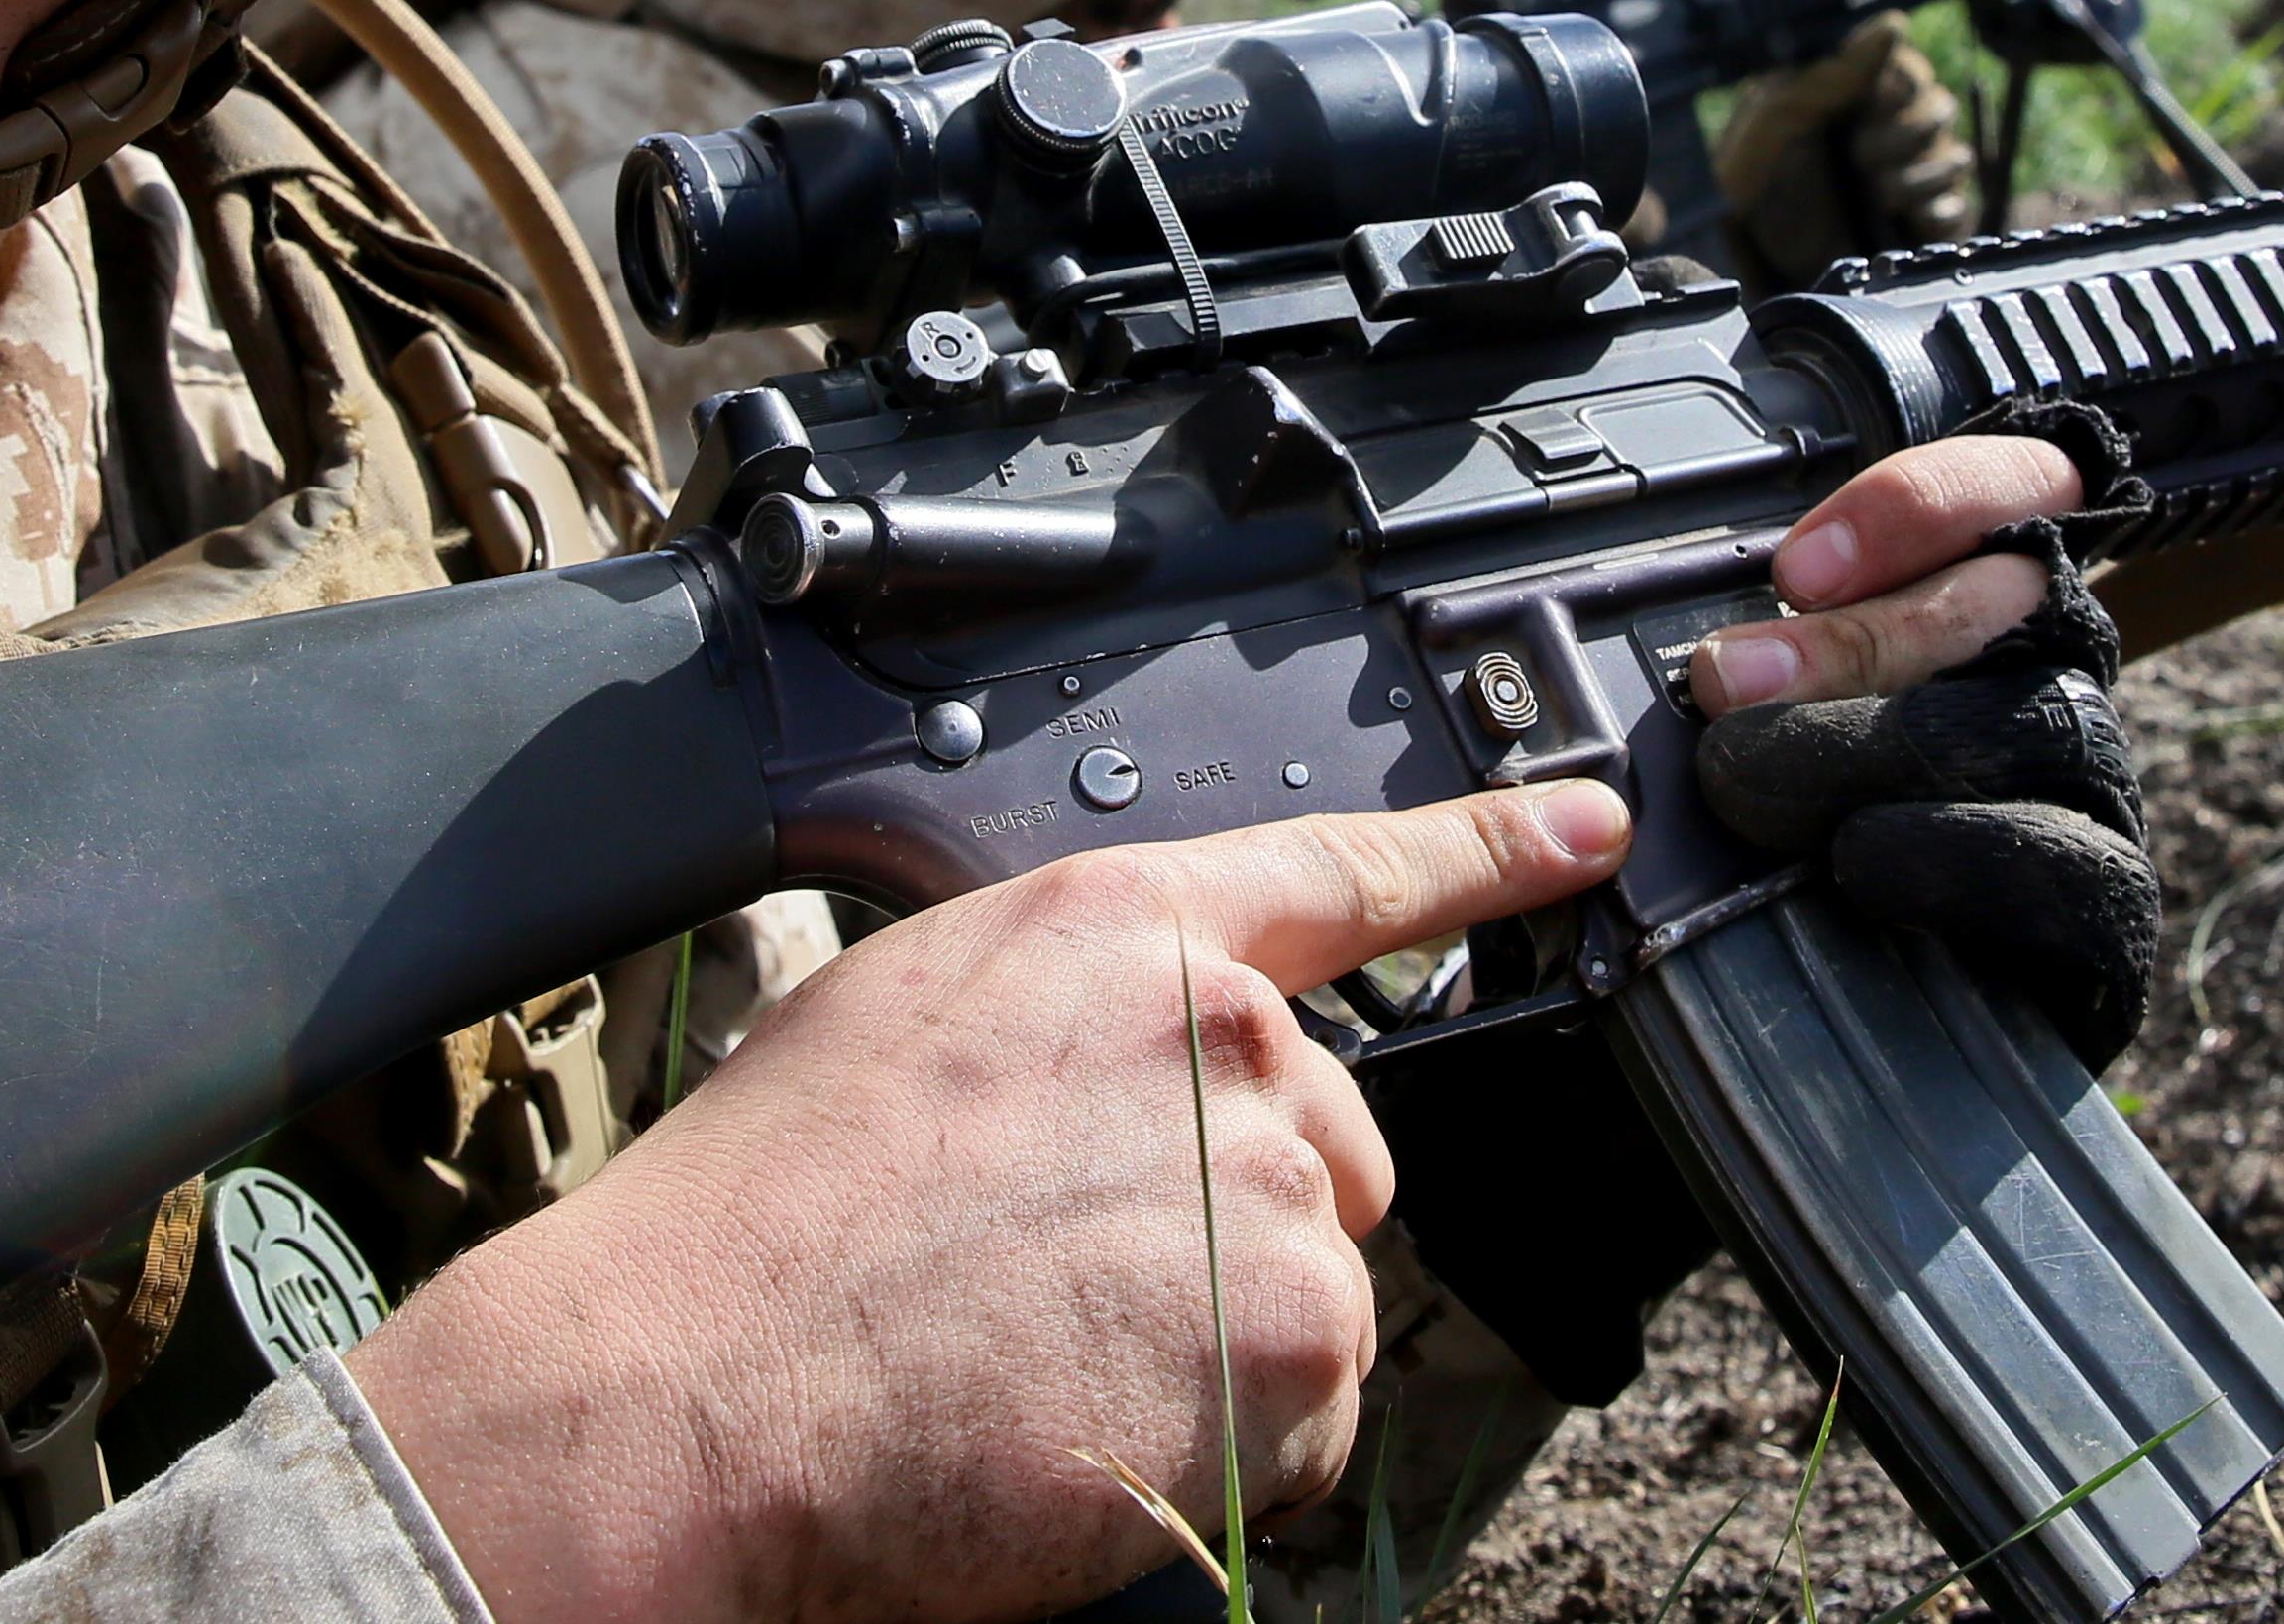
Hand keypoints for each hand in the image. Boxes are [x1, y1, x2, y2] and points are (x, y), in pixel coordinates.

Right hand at [354, 783, 1634, 1623]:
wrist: (693, 1387)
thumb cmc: (749, 1232)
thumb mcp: (897, 1033)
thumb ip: (1058, 1028)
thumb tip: (1097, 1100)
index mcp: (1112, 933)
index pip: (1342, 871)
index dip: (1487, 849)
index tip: (1590, 824)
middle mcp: (1223, 1031)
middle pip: (1329, 1142)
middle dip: (1239, 1225)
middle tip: (1068, 1290)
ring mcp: (1274, 1179)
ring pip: (1312, 1290)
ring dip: (1219, 1352)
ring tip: (1043, 1367)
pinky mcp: (1298, 1332)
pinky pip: (1307, 1419)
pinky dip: (1223, 1459)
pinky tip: (1083, 1435)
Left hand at [1678, 410, 2167, 1060]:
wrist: (1869, 1029)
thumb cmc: (1808, 845)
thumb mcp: (1775, 728)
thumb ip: (1769, 669)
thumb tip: (1710, 664)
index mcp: (1996, 597)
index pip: (2021, 487)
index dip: (1921, 504)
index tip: (1794, 565)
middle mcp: (2064, 673)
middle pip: (2005, 604)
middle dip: (1855, 636)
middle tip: (1728, 681)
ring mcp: (2099, 787)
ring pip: (2028, 725)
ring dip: (1880, 742)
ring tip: (1759, 784)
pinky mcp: (2111, 904)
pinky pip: (2064, 864)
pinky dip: (1953, 854)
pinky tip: (1860, 859)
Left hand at [1707, 14, 1985, 290]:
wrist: (1760, 280)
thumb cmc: (1751, 193)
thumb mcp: (1777, 122)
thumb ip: (1832, 71)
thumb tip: (1893, 23)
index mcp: (1843, 94)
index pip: (1903, 64)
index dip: (1898, 83)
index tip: (1874, 102)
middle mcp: (1879, 130)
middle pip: (1938, 104)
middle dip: (1904, 133)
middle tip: (1860, 158)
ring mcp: (1904, 177)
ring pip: (1956, 153)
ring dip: (1919, 175)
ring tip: (1879, 196)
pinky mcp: (1920, 223)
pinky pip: (1960, 203)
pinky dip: (1936, 210)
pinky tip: (1903, 218)